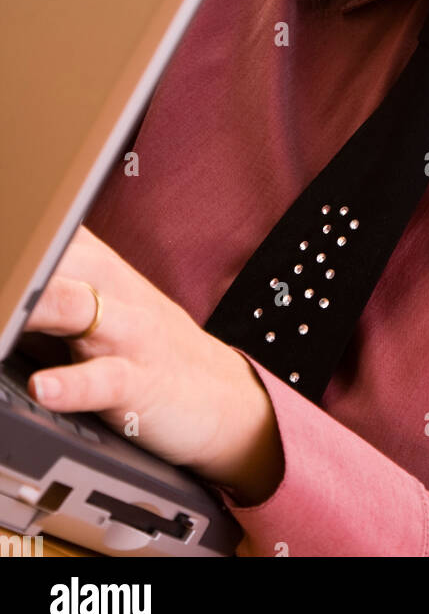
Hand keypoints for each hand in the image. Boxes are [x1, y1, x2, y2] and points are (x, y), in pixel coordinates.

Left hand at [21, 224, 282, 503]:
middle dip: (21, 261)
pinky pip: (104, 379)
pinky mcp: (140, 382)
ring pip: (75, 306)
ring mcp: (127, 333)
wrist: (222, 393)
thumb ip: (43, 294)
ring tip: (6, 310)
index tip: (4, 219)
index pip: (48, 231)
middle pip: (54, 256)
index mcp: (93, 265)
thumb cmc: (142, 346)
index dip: (22, 231)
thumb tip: (6, 281)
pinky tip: (43, 388)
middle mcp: (109, 288)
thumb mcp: (94, 305)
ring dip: (36, 304)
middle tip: (0, 271)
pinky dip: (72, 384)